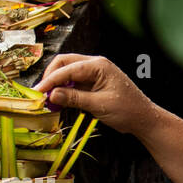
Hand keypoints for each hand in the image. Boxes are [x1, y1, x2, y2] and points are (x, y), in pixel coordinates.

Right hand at [34, 54, 158, 136]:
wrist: (144, 119)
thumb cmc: (127, 111)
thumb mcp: (99, 106)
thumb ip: (75, 98)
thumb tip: (52, 94)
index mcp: (99, 65)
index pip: (67, 68)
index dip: (50, 80)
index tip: (38, 92)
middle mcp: (95, 64)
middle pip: (64, 64)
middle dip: (51, 77)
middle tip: (42, 94)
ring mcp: (94, 73)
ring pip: (68, 72)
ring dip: (57, 83)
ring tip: (49, 99)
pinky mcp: (94, 82)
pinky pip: (74, 82)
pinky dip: (65, 89)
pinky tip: (60, 100)